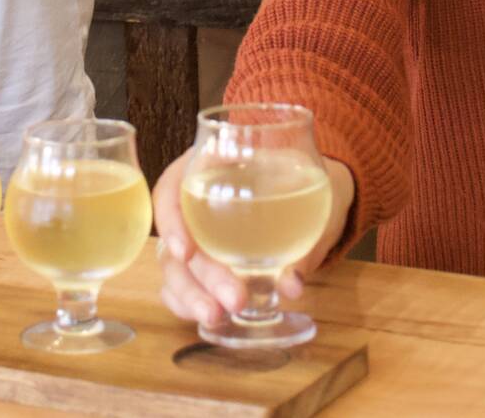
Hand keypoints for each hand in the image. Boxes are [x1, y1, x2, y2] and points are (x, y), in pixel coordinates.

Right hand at [153, 152, 355, 325]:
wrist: (314, 195)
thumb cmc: (304, 180)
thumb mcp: (310, 191)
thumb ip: (300, 234)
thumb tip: (292, 282)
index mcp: (205, 166)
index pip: (171, 189)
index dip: (172, 222)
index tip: (186, 253)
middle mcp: (190, 203)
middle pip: (176, 240)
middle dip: (202, 276)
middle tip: (234, 299)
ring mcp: (192, 237)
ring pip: (174, 270)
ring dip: (192, 297)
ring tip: (217, 318)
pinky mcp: (201, 265)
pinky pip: (182, 287)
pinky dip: (191, 305)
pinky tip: (214, 319)